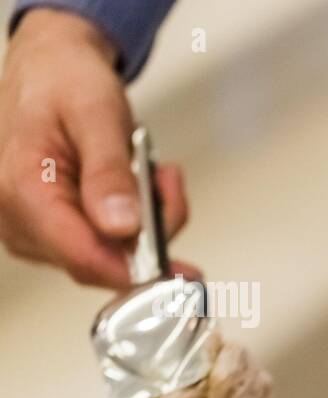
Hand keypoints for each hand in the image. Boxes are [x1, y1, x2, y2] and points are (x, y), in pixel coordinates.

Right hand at [0, 9, 191, 287]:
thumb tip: (121, 226)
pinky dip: (139, 223)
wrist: (51, 69)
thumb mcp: (96, 114)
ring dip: (149, 225)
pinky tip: (141, 186)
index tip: (177, 268)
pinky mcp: (56, 233)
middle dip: (151, 233)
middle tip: (167, 183)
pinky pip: (110, 247)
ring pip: (113, 258)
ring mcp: (36, 232)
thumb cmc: (65, 82)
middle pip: (104, 262)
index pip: (82, 257)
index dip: (134, 269)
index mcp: (22, 189)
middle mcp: (20, 220)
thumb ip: (109, 172)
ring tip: (153, 174)